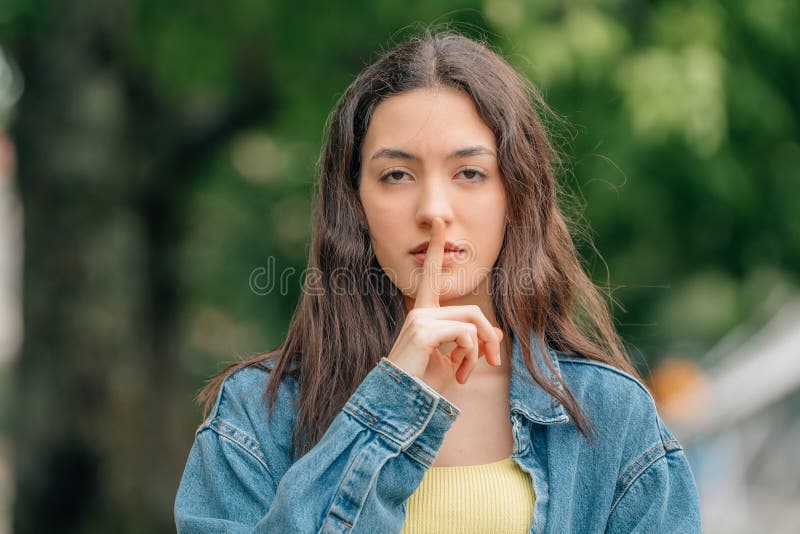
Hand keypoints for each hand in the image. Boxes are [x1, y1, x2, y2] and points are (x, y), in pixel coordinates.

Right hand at [386, 217, 503, 392]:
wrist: (401, 405)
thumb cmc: (423, 386)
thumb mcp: (454, 362)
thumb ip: (471, 343)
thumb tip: (496, 332)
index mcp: (424, 315)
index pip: (432, 276)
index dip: (436, 249)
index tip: (439, 223)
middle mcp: (419, 312)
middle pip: (471, 311)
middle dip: (489, 337)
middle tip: (492, 362)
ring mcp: (419, 320)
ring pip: (471, 321)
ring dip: (479, 351)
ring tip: (468, 372)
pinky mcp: (423, 332)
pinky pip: (465, 335)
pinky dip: (471, 357)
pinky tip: (460, 374)